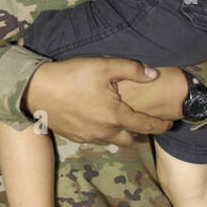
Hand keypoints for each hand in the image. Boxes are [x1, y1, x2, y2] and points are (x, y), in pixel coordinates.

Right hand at [22, 57, 175, 144]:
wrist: (37, 90)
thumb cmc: (72, 75)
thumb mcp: (104, 66)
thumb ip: (132, 69)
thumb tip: (154, 74)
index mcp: (115, 115)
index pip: (146, 125)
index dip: (161, 125)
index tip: (170, 124)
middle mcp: (105, 131)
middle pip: (130, 139)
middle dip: (138, 132)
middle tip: (141, 120)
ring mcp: (89, 137)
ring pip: (112, 140)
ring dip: (119, 132)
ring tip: (119, 120)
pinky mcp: (75, 137)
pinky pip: (96, 139)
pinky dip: (102, 132)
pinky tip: (97, 118)